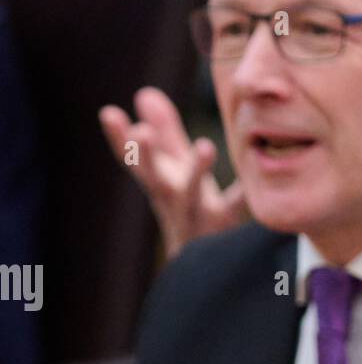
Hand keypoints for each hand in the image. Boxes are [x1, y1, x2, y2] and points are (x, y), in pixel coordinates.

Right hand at [99, 87, 247, 258]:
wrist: (203, 270)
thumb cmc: (191, 208)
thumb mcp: (174, 170)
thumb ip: (163, 133)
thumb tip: (145, 93)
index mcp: (161, 184)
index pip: (134, 161)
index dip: (120, 140)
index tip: (109, 114)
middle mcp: (174, 200)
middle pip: (155, 179)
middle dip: (146, 156)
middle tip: (141, 133)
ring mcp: (199, 214)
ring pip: (193, 194)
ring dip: (196, 170)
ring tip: (203, 146)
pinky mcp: (227, 224)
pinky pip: (237, 207)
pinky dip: (244, 193)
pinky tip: (252, 178)